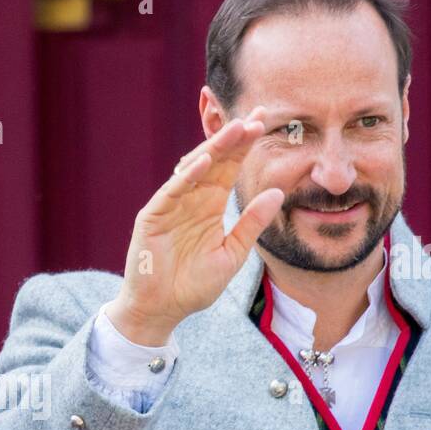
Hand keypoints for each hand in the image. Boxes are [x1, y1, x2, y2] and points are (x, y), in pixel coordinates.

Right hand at [103, 108, 284, 345]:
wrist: (162, 311)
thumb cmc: (194, 286)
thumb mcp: (232, 254)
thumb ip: (252, 224)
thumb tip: (277, 192)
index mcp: (210, 206)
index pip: (230, 168)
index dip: (245, 147)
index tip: (263, 123)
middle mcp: (191, 200)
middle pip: (214, 162)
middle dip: (233, 140)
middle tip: (254, 118)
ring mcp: (170, 206)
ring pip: (193, 170)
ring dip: (214, 149)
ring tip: (235, 130)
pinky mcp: (152, 217)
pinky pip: (171, 192)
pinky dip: (187, 177)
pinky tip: (204, 162)